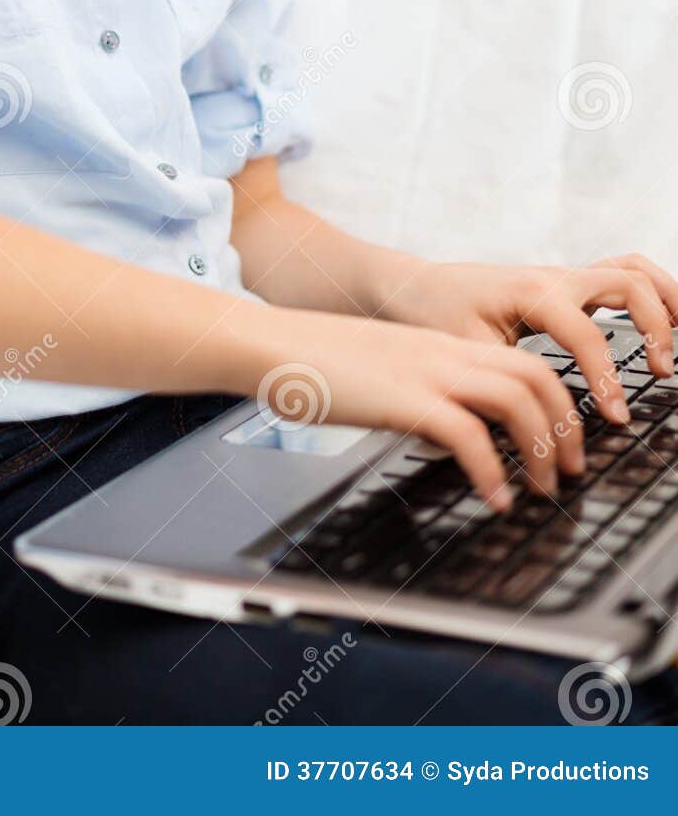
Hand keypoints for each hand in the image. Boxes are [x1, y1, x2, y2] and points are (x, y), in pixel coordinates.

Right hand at [247, 309, 585, 509]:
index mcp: (442, 345)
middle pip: (536, 376)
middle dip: (566, 428)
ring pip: (517, 400)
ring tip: (542, 491)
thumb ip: (420, 390)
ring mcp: (427, 372)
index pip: (525, 362)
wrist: (270, 342)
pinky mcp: (406, 399)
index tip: (562, 442)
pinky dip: (493, 471)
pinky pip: (469, 436)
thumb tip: (444, 433)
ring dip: (541, 450)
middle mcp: (445, 353)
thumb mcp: (383, 370)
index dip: (556, 404)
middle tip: (570, 471)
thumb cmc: (314, 363)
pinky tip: (493, 498)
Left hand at [378, 253, 677, 422]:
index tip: (618, 418)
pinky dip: (652, 293)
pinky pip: (621, 275)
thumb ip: (502, 378)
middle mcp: (556, 277)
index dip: (607, 379)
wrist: (416, 286)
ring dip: (665, 299)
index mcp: (533, 292)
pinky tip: (666, 323)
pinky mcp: (568, 285)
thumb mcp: (463, 350)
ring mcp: (565, 277)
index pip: (587, 334)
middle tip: (663, 372)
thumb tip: (530, 421)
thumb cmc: (435, 314)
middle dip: (655, 327)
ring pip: (633, 271)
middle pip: (628, 284)